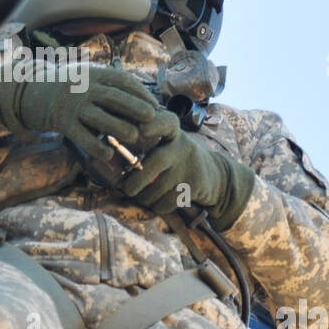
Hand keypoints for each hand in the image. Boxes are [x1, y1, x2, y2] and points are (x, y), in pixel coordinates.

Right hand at [0, 64, 156, 160]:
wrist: (31, 90)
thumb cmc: (68, 85)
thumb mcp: (87, 75)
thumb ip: (109, 83)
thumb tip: (142, 96)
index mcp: (93, 73)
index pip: (122, 80)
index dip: (141, 92)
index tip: (155, 105)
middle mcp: (83, 86)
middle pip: (113, 97)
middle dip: (134, 107)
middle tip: (152, 117)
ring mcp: (71, 104)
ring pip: (99, 117)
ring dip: (118, 128)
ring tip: (134, 137)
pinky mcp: (61, 121)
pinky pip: (81, 136)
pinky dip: (96, 146)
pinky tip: (108, 154)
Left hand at [120, 129, 255, 228]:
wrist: (215, 175)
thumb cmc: (178, 158)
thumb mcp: (169, 143)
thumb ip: (148, 145)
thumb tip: (113, 160)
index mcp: (173, 132)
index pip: (166, 122)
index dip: (154, 124)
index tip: (140, 129)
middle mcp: (182, 146)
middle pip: (157, 161)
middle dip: (137, 179)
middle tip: (127, 189)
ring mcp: (189, 166)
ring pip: (159, 187)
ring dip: (145, 197)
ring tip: (141, 197)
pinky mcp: (195, 185)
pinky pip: (168, 201)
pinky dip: (158, 206)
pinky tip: (157, 203)